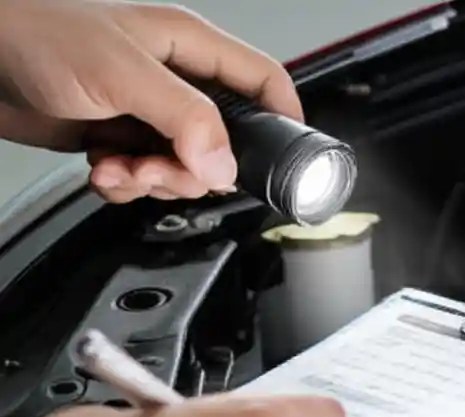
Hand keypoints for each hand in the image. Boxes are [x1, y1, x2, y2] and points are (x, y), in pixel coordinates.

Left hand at [0, 0, 301, 202]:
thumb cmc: (32, 33)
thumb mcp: (121, 74)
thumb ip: (184, 119)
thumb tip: (224, 165)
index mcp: (188, 46)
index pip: (263, 81)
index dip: (283, 119)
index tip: (283, 160)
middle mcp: (172, 78)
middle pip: (225, 141)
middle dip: (196, 169)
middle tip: (165, 171)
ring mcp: (142, 110)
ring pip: (183, 166)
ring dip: (155, 181)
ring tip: (121, 169)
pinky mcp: (113, 136)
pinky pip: (144, 176)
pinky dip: (125, 185)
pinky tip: (102, 170)